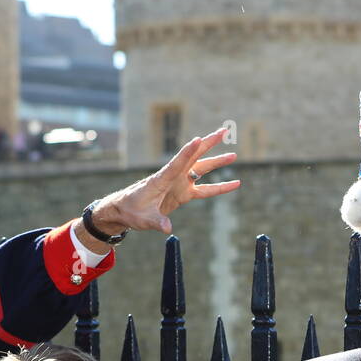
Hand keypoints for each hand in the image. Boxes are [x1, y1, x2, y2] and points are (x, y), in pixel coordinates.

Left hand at [86, 129, 238, 236]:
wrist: (126, 210)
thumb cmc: (131, 210)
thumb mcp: (143, 219)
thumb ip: (157, 222)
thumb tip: (167, 228)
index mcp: (162, 178)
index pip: (177, 163)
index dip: (188, 151)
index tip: (199, 138)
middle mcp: (173, 176)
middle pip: (194, 156)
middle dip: (209, 144)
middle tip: (224, 132)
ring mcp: (180, 183)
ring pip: (201, 169)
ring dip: (217, 161)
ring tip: (233, 155)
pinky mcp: (183, 193)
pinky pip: (205, 189)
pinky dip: (219, 187)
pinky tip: (234, 184)